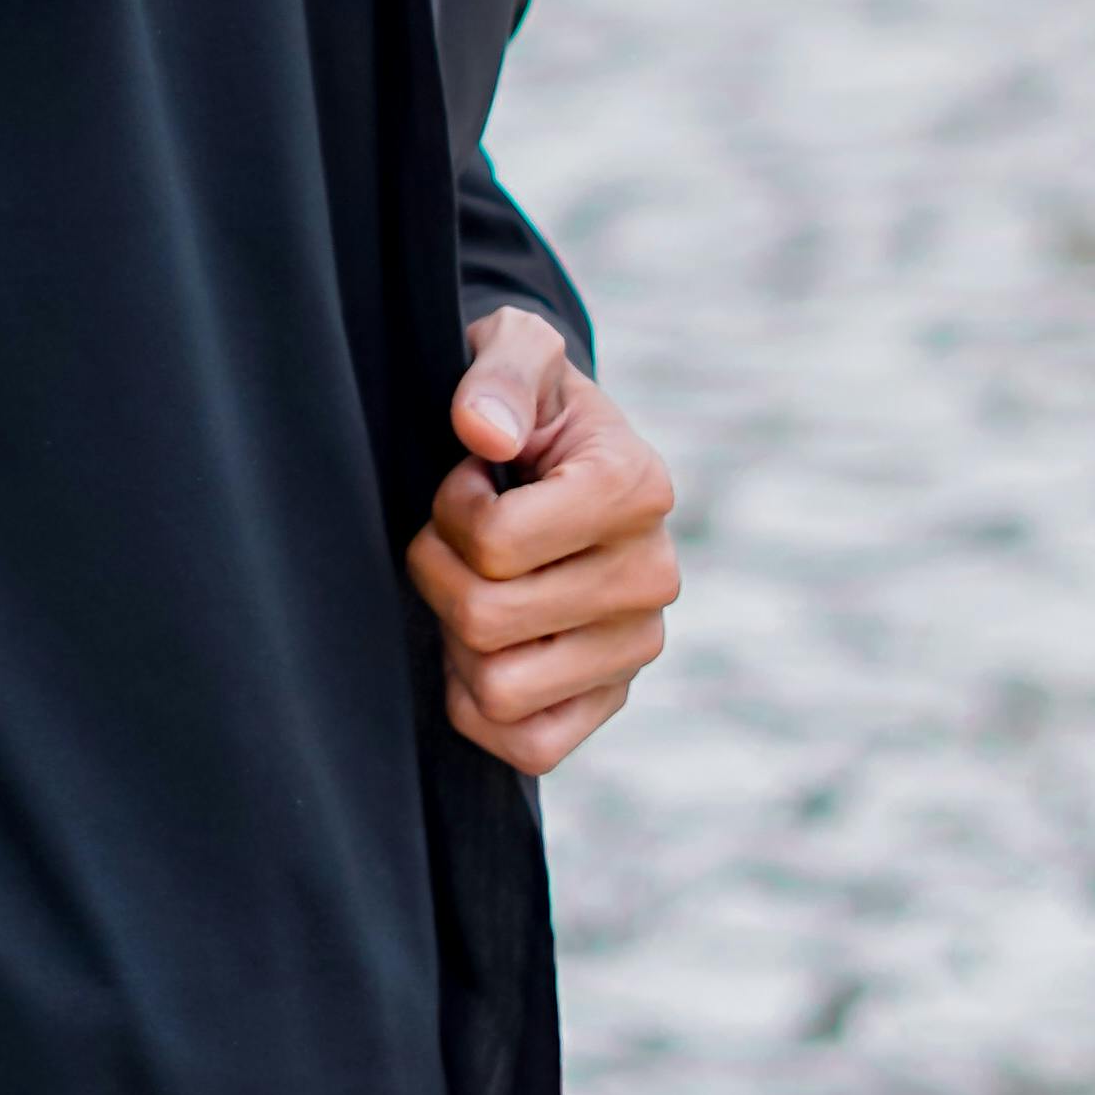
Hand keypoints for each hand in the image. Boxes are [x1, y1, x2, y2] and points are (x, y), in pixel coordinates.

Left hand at [404, 315, 677, 778]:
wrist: (551, 450)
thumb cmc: (524, 398)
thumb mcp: (512, 347)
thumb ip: (498, 371)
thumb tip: (482, 432)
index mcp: (637, 486)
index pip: (496, 544)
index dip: (450, 511)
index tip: (468, 477)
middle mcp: (654, 574)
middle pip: (488, 620)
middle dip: (440, 571)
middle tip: (456, 536)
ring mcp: (637, 646)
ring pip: (501, 689)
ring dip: (457, 639)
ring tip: (474, 584)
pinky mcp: (613, 700)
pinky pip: (530, 747)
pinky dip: (482, 704)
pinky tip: (479, 646)